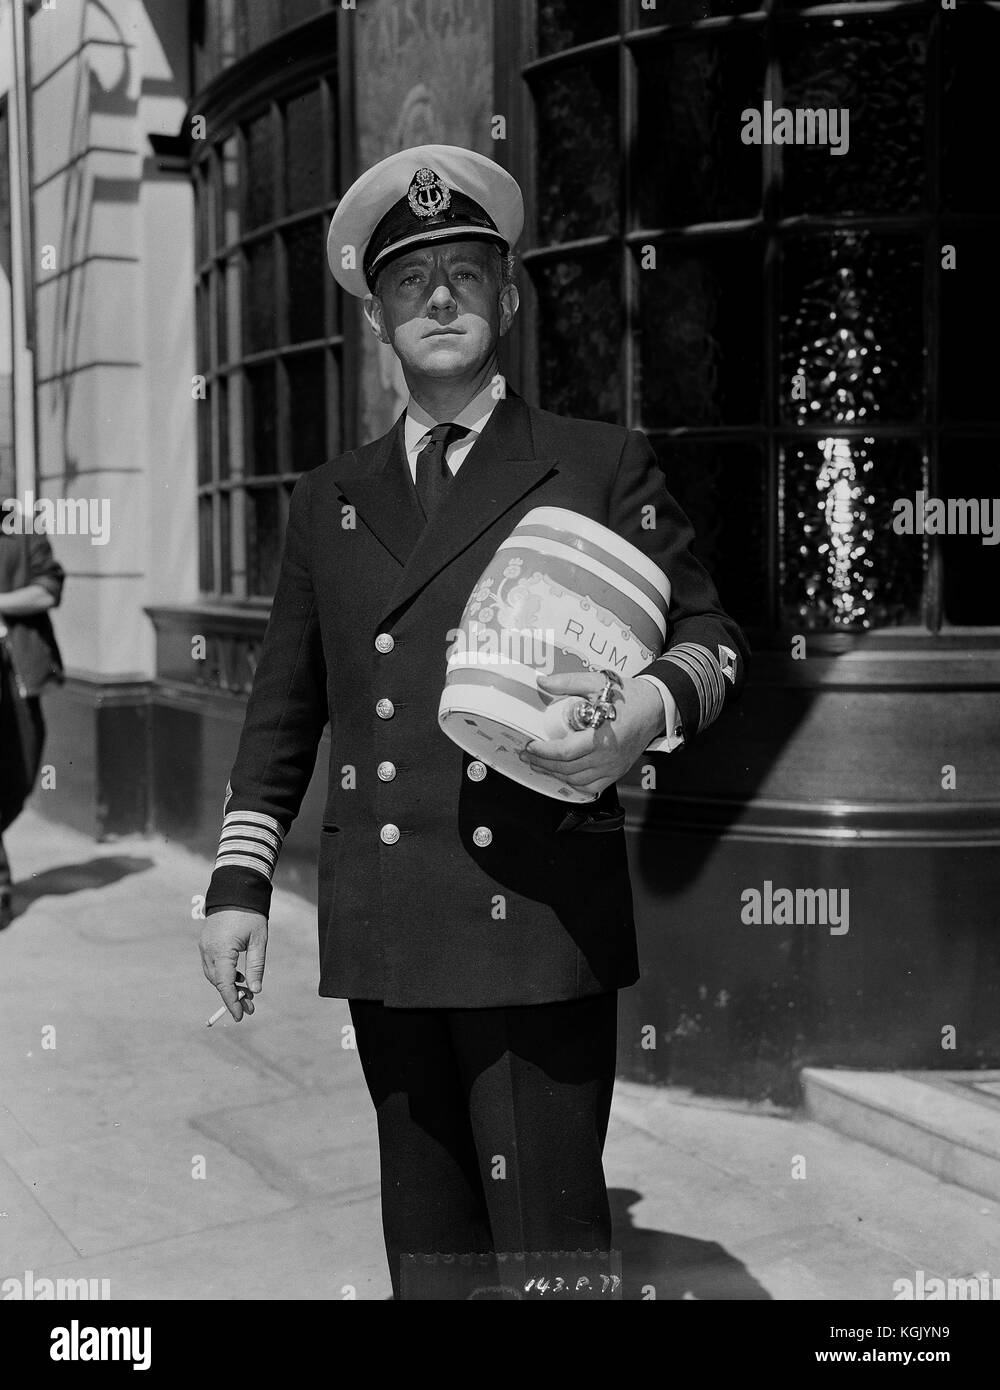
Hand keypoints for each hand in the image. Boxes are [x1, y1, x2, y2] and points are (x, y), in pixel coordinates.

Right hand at [199, 910, 267, 1021]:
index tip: (240, 1016)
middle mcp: (209, 951)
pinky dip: (224, 974)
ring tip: (246, 994)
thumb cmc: (250, 914)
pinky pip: (212, 965)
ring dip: (228, 986)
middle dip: (232, 996)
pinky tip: (238, 977)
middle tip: (250, 1007)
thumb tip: (254, 990)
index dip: (232, 1001)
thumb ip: (256, 966)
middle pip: (218, 982)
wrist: (235, 889)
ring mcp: (205, 946)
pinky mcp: (206, 943)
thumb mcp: (258, 941)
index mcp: (222, 951)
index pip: (225, 984)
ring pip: (213, 975)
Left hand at [522, 672, 664, 797]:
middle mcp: (608, 756)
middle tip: (526, 756)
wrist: (655, 707)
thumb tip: (542, 682)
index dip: (543, 753)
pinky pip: (591, 786)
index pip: (565, 752)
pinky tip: (563, 774)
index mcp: (602, 736)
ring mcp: (613, 767)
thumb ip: (568, 682)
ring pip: (576, 780)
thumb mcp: (597, 682)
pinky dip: (574, 783)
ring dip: (554, 774)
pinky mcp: (617, 772)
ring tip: (540, 765)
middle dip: (542, 764)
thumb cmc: (628, 697)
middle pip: (567, 768)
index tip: (529, 747)